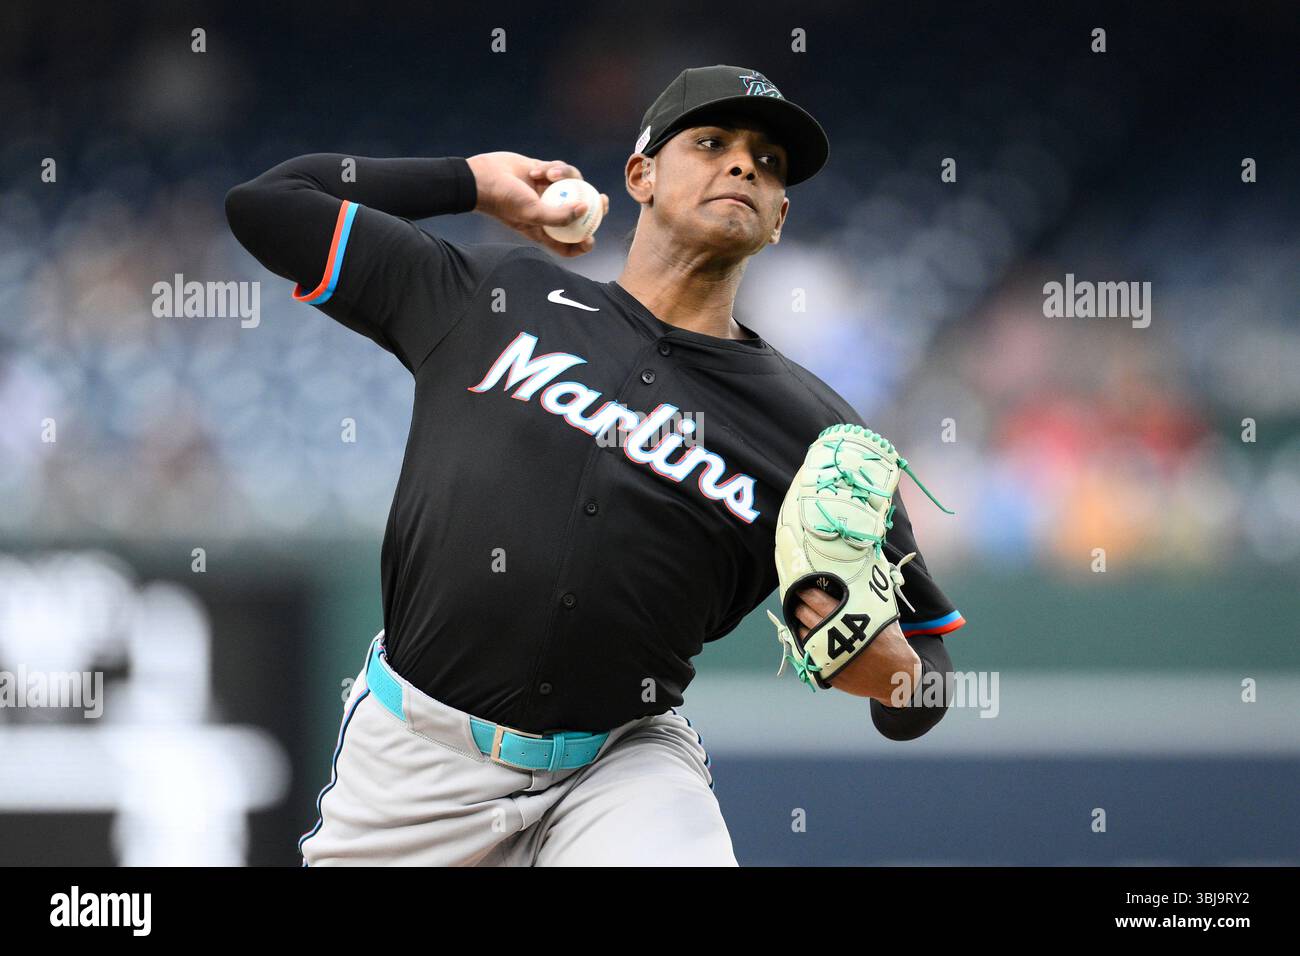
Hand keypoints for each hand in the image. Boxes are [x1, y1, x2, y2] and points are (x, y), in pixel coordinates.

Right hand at [465, 151, 609, 257]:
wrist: (483, 177)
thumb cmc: (504, 200)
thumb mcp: (532, 213)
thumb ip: (559, 217)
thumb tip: (587, 210)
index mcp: (545, 229)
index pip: (569, 244)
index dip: (583, 244)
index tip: (591, 237)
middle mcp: (549, 211)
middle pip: (580, 214)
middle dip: (595, 207)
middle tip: (603, 199)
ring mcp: (548, 191)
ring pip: (573, 185)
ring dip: (565, 176)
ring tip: (547, 174)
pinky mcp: (544, 173)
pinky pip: (560, 169)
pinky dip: (553, 168)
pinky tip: (537, 170)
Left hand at [791, 586, 920, 702]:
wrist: (896, 676)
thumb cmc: (892, 644)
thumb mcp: (883, 615)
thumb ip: (869, 599)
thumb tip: (863, 581)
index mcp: (846, 618)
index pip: (816, 599)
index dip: (807, 592)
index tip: (802, 588)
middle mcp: (833, 635)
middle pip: (805, 614)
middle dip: (799, 606)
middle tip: (798, 601)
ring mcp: (827, 654)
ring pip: (803, 634)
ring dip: (799, 625)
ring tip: (800, 619)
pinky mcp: (825, 670)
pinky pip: (806, 653)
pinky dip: (805, 644)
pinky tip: (807, 638)